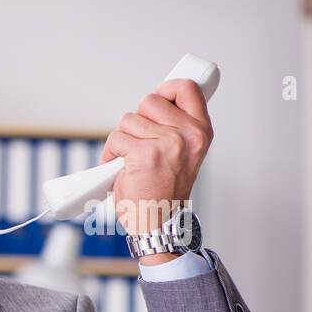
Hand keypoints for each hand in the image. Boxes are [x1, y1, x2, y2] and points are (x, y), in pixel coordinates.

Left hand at [101, 77, 213, 238]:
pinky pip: (115, 138)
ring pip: (128, 120)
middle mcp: (188, 134)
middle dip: (136, 121)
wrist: (158, 222)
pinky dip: (110, 154)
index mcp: (201, 131)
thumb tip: (157, 101)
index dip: (167, 89)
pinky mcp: (145, 154)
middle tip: (138, 144)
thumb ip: (175, 126)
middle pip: (149, 101)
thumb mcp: (182, 153)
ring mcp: (168, 143)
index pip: (187, 89)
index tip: (157, 99)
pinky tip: (120, 169)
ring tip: (129, 160)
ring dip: (121, 139)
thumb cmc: (164, 191)